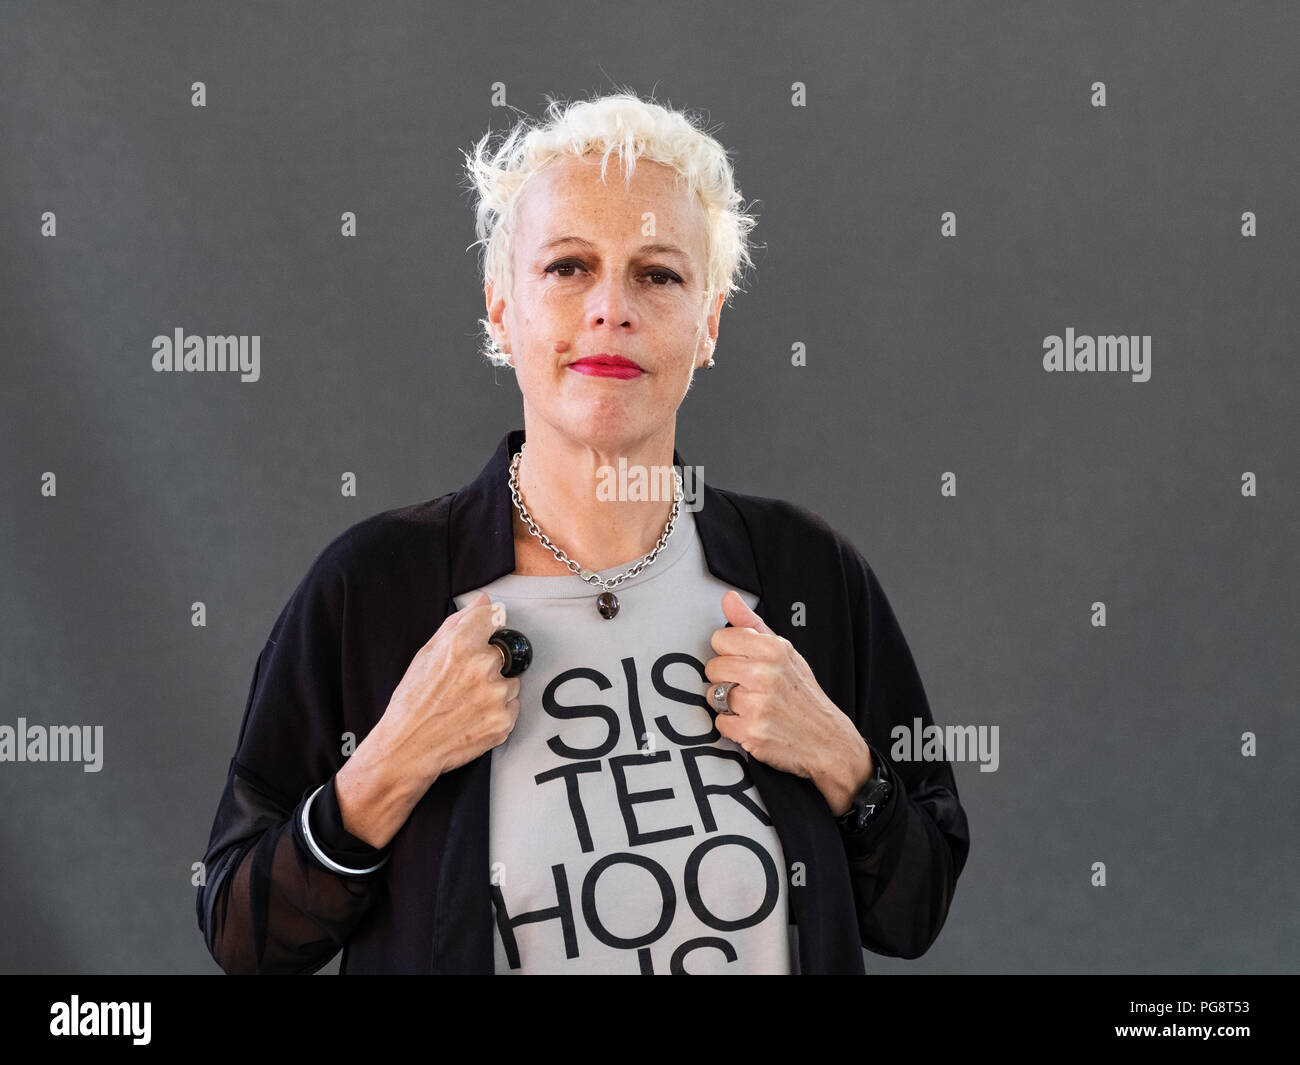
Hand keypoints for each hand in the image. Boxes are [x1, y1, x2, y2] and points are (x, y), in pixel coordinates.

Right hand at [370, 591, 521, 786]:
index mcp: (461, 644)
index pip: (493, 616)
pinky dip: (498, 711)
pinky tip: (474, 717)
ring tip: (468, 703)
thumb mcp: (426, 654)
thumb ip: (458, 623)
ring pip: (511, 681)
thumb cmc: (412, 700)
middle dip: (489, 664)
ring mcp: (496, 695)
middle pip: (504, 653)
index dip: (485, 628)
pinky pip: (512, 706)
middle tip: (464, 683)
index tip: (482, 638)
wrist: (408, 748)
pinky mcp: (504, 721)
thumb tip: (483, 601)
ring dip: (496, 689)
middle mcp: (483, 666)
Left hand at [705, 591, 873, 815]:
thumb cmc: (802, 693)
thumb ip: (751, 624)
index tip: (745, 662)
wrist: (827, 740)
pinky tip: (753, 723)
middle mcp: (764, 674)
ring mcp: (756, 704)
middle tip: (750, 687)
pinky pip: (719, 722)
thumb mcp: (785, 652)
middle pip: (712, 667)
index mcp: (772, 649)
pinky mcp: (750, 732)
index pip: (719, 639)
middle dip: (726, 677)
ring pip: (712, 694)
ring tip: (752, 705)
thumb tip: (728, 597)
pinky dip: (732, 725)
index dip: (729, 652)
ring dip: (727, 703)